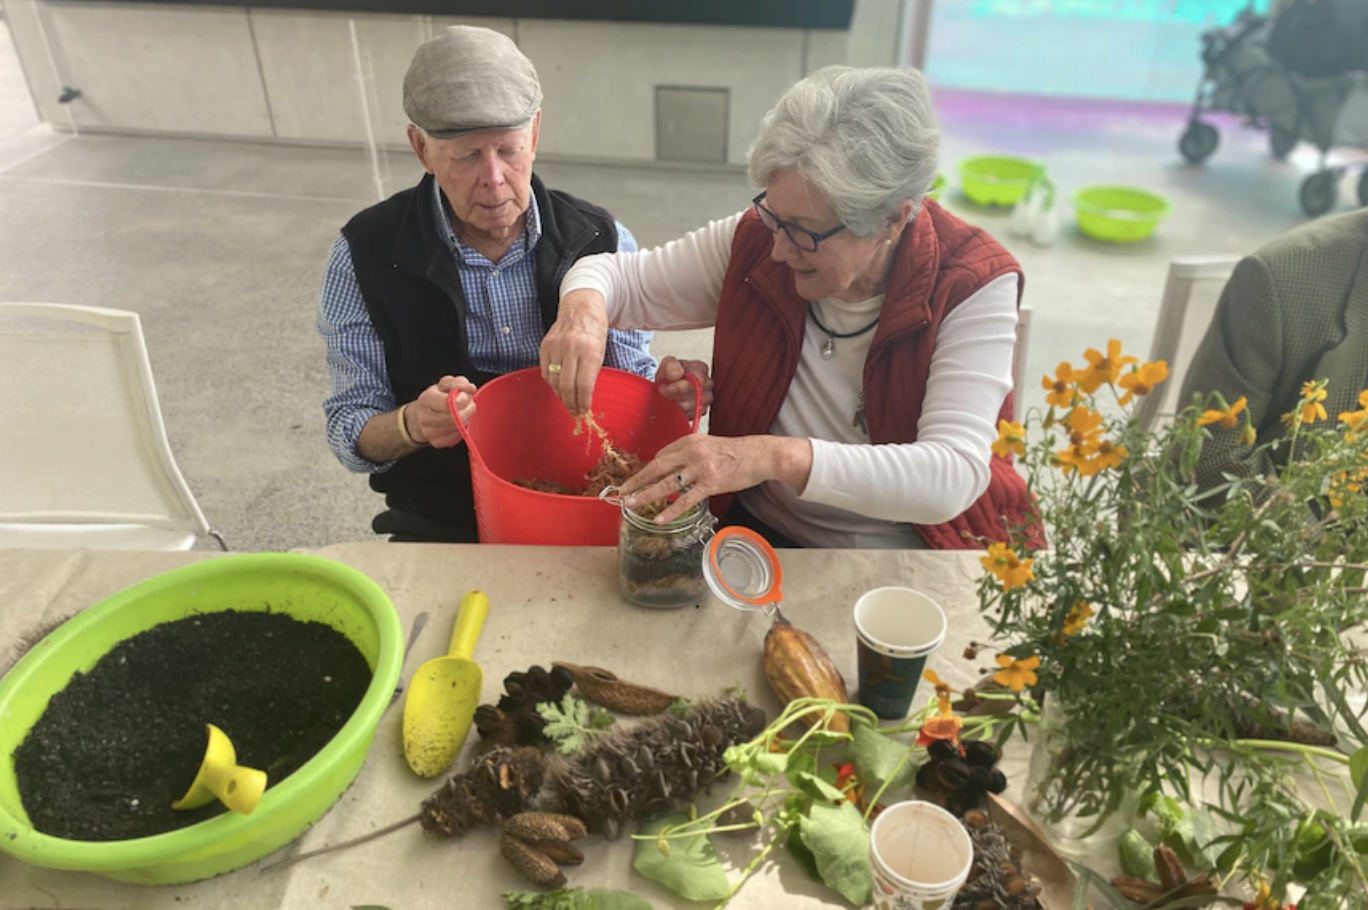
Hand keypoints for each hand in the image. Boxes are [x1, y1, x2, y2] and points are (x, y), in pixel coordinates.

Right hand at [413, 375, 476, 448]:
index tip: (466, 395)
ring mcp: (430, 432)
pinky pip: (458, 436)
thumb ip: (458, 382)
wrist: (420, 416)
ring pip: (460, 427)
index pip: (448, 403)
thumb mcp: (445, 384)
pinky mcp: (438, 442)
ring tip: (463, 411)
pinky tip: (458, 422)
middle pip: (456, 417)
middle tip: (468, 403)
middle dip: (468, 408)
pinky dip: (462, 428)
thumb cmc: (435, 398)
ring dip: (467, 418)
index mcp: (426, 400)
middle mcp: (425, 418)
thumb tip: (469, 388)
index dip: (462, 399)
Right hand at [540, 289, 607, 414]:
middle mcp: (570, 348)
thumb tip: (584, 397)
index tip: (584, 410)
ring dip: (561, 395)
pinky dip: (552, 383)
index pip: (584, 385)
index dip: (583, 402)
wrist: (580, 308)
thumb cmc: (594, 331)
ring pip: (554, 381)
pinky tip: (559, 387)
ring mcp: (555, 347)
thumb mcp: (600, 352)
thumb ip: (591, 373)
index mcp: (589, 350)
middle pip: (567, 386)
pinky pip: (546, 372)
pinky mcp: (545, 346)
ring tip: (567, 402)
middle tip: (574, 411)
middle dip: (571, 403)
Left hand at [620, 434, 811, 523]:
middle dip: (637, 480)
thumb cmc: (733, 452)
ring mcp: (700, 468)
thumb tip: (669, 468)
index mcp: (688, 441)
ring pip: (667, 483)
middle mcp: (691, 452)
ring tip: (631, 504)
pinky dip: (670, 509)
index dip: (647, 470)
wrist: (757, 455)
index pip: (661, 456)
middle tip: (621, 491)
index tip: (636, 481)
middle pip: (657, 467)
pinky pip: (686, 499)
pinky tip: (658, 518)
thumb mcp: (707, 445)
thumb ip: (688, 454)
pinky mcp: (710, 483)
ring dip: (646, 494)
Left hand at [656, 356, 713, 419]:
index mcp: (701, 369)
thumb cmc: (669, 374)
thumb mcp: (667, 364)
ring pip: (693, 407)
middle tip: (664, 392)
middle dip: (677, 395)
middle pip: (697, 395)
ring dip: (677, 404)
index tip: (668, 386)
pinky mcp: (701, 412)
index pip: (699, 380)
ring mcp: (706, 399)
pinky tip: (674, 406)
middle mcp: (708, 384)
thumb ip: (671, 365)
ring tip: (668, 398)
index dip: (682, 386)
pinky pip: (692, 416)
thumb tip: (678, 374)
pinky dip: (680, 412)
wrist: (667, 386)